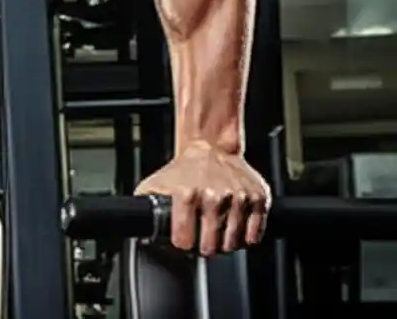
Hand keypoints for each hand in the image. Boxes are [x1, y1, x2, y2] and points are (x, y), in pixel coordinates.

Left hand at [134, 141, 269, 256]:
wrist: (211, 148)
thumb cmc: (184, 170)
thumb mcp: (156, 184)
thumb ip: (144, 206)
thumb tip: (139, 229)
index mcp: (187, 195)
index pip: (185, 240)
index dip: (183, 245)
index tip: (184, 243)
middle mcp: (214, 196)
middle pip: (210, 246)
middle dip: (204, 248)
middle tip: (202, 243)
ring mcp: (238, 198)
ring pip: (233, 243)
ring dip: (225, 245)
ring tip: (218, 238)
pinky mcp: (258, 198)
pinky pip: (255, 235)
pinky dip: (246, 239)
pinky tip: (236, 232)